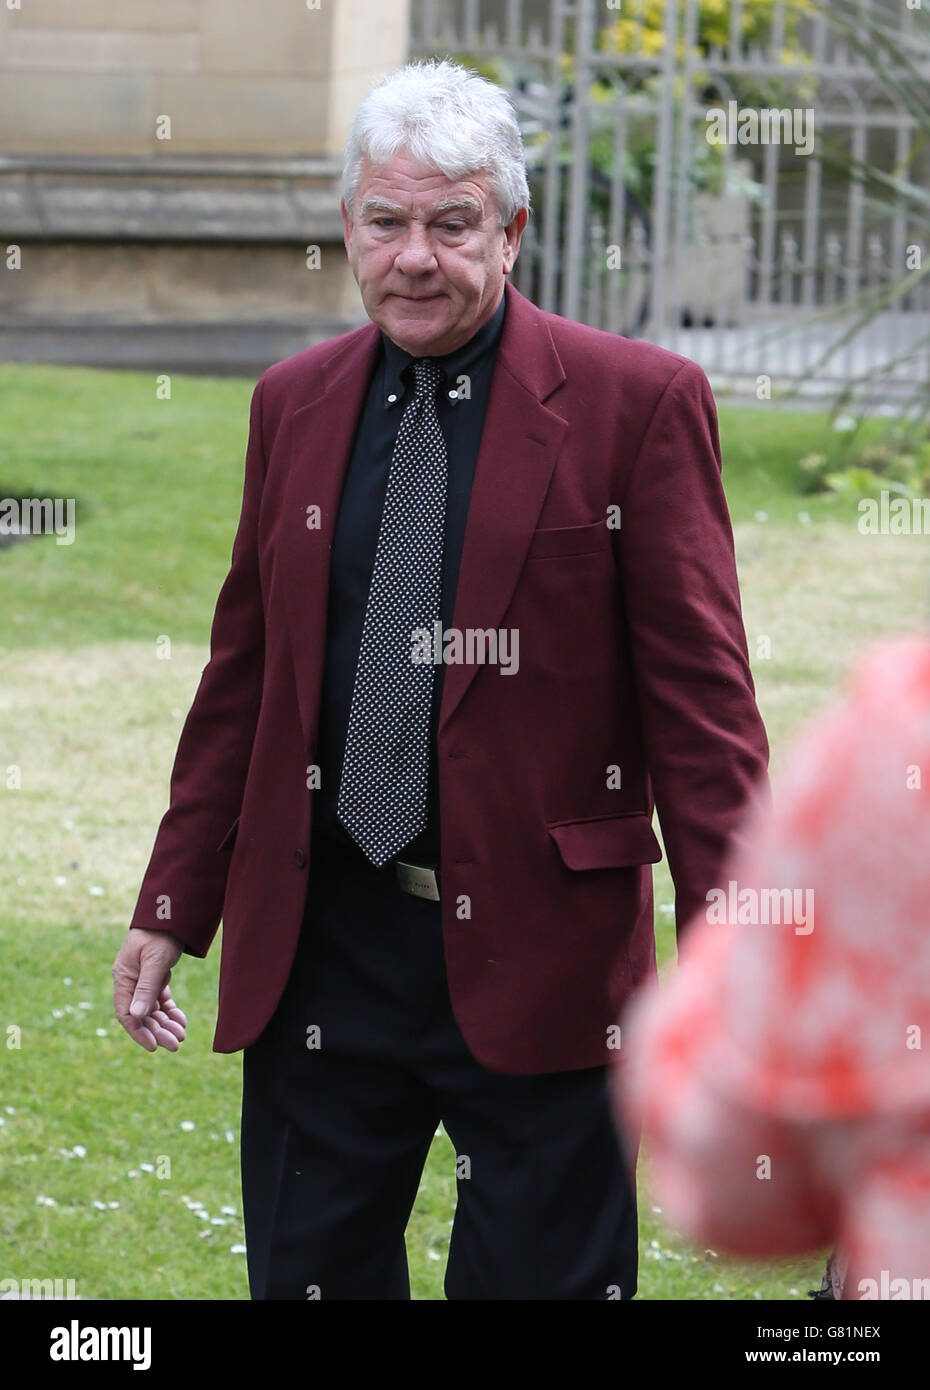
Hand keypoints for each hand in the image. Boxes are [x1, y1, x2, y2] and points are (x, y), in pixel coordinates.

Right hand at [113, 928, 186, 1051]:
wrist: (171, 914)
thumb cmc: (160, 934)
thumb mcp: (154, 961)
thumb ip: (146, 988)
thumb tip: (135, 1016)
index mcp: (123, 978)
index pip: (126, 1013)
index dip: (139, 1032)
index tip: (154, 1046)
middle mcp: (130, 981)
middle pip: (142, 1014)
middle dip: (158, 1031)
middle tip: (176, 1045)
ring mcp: (142, 980)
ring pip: (152, 1009)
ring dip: (166, 1023)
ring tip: (182, 1036)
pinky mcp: (155, 976)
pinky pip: (161, 1000)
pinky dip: (170, 1011)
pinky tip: (181, 1021)